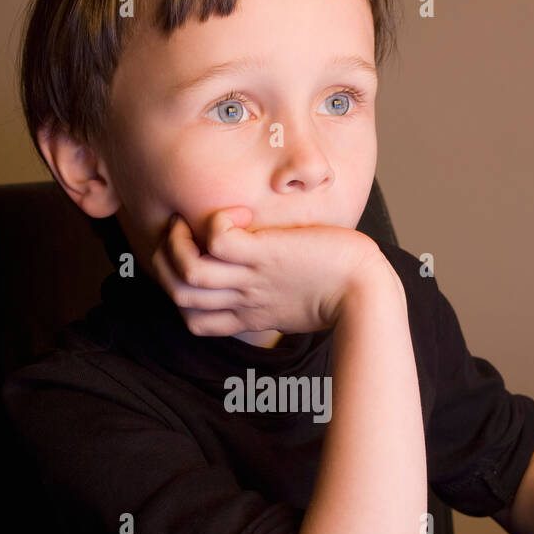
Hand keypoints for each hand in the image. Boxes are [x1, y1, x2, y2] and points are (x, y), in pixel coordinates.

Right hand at [150, 207, 389, 336]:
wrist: (367, 294)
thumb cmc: (341, 292)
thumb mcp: (296, 303)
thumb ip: (274, 294)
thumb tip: (272, 278)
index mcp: (248, 314)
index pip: (191, 319)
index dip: (180, 291)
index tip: (197, 263)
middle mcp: (243, 299)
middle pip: (177, 294)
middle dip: (165, 261)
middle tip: (183, 234)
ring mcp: (252, 278)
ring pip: (186, 271)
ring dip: (179, 241)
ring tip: (195, 222)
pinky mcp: (266, 255)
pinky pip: (217, 240)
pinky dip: (216, 221)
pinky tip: (237, 214)